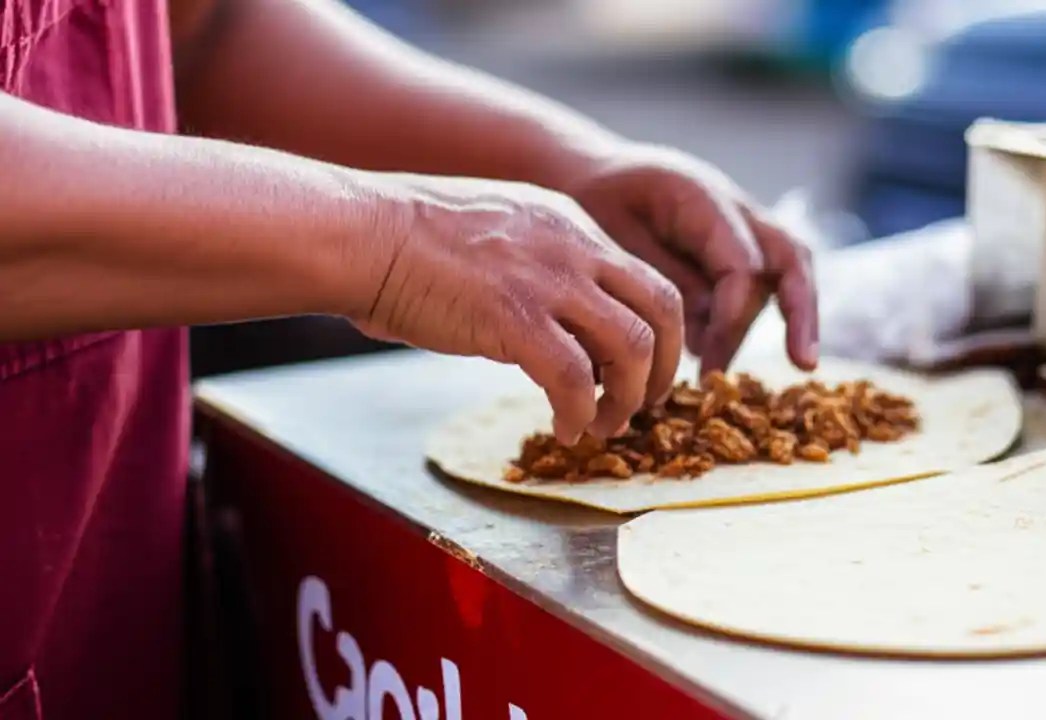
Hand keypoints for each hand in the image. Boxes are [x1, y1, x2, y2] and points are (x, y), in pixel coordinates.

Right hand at [358, 175, 683, 443]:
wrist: (360, 233)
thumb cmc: (406, 240)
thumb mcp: (495, 237)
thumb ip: (533, 273)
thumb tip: (545, 327)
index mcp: (570, 224)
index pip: (642, 279)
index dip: (651, 331)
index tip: (636, 368)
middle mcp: (574, 246)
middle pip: (662, 307)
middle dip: (665, 365)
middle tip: (647, 402)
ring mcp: (549, 280)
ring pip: (634, 345)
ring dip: (630, 397)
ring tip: (604, 425)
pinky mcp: (517, 318)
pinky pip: (576, 378)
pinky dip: (579, 413)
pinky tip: (564, 430)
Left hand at [564, 142, 817, 372]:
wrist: (594, 175)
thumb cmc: (597, 203)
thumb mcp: (616, 238)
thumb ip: (663, 281)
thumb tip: (702, 340)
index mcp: (702, 199)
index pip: (741, 265)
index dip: (732, 319)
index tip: (709, 367)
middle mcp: (736, 210)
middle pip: (791, 257)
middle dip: (802, 312)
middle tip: (804, 363)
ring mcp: (745, 226)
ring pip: (787, 271)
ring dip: (788, 321)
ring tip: (764, 377)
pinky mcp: (740, 248)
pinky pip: (767, 282)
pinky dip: (751, 320)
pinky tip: (723, 360)